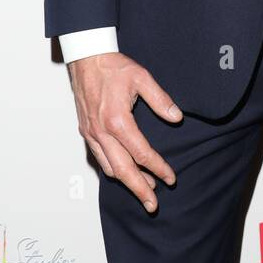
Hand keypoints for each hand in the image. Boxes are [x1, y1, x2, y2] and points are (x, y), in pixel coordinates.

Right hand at [68, 52, 181, 211]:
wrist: (86, 58)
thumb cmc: (114, 66)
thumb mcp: (142, 78)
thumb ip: (160, 99)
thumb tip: (176, 117)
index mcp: (117, 121)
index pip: (141, 153)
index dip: (158, 167)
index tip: (171, 178)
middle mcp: (102, 132)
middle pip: (122, 170)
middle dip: (139, 190)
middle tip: (153, 204)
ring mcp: (91, 134)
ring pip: (109, 167)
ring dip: (126, 182)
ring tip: (144, 189)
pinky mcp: (86, 131)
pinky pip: (100, 158)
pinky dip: (113, 169)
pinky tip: (123, 171)